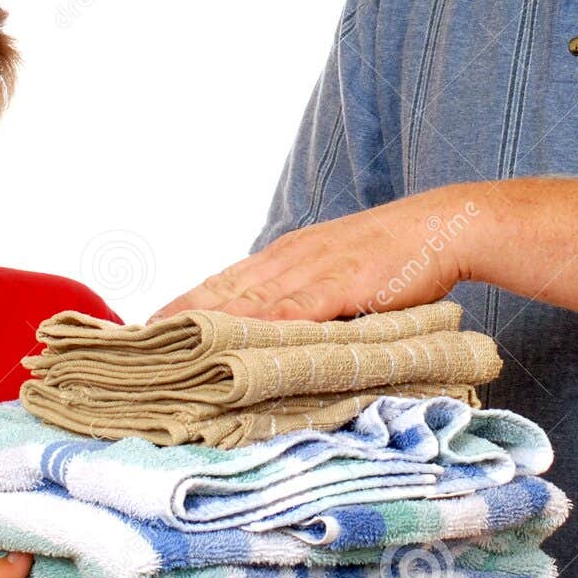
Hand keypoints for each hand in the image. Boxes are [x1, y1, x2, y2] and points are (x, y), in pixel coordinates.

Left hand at [148, 187, 481, 322]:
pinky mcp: (339, 284)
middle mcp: (285, 261)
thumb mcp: (337, 277)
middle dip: (174, 321)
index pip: (217, 285)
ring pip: (244, 302)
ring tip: (164, 351)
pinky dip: (261, 327)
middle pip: (217, 293)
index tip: (142, 332)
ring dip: (203, 326)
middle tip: (133, 348)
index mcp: (282, 259)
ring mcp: (310, 271)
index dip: (179, 309)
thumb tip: (276, 338)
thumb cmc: (394, 257)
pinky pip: (293, 309)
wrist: (444, 226)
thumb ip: (306, 306)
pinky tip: (233, 342)